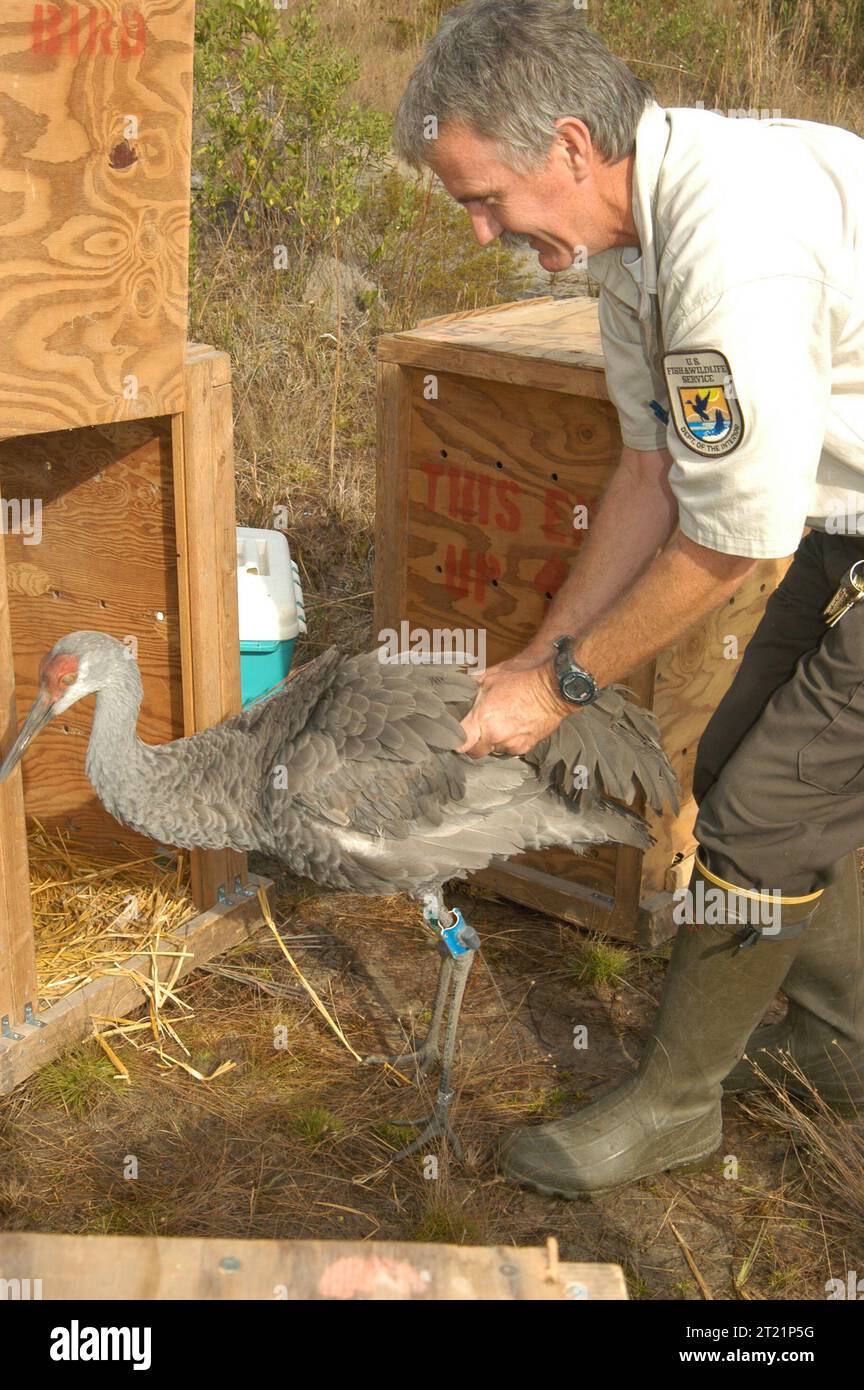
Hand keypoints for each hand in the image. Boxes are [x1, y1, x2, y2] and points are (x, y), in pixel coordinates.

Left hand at [456, 657, 572, 758]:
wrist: (554, 687)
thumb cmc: (523, 679)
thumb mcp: (491, 676)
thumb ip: (471, 686)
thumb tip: (459, 686)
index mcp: (483, 719)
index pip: (461, 744)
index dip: (456, 742)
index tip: (456, 738)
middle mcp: (496, 736)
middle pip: (476, 752)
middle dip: (474, 743)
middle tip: (478, 730)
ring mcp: (512, 744)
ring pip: (494, 750)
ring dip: (494, 741)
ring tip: (501, 723)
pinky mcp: (526, 747)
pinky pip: (511, 749)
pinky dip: (510, 741)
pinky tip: (514, 726)